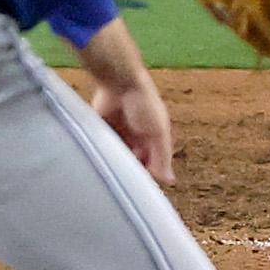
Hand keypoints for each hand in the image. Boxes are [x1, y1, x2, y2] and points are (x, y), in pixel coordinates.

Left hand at [91, 65, 175, 183]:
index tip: (142, 187)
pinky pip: (101, 146)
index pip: (153, 164)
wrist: (120, 82)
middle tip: (125, 183)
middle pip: (133, 161)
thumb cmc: (145, 104)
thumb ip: (162, 155)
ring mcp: (118, 133)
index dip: (148, 175)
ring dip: (115, 163)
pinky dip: (102, 154)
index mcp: (153, 138)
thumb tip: (169, 180)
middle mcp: (136, 137)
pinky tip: (99, 163)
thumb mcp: (159, 132)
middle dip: (131, 170)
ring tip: (112, 175)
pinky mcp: (101, 129)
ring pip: (117, 156)